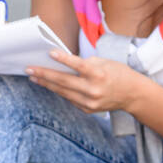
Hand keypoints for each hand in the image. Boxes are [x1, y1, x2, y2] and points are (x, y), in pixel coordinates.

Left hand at [26, 50, 144, 113]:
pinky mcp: (87, 109)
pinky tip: (49, 85)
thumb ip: (86, 63)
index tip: (50, 53)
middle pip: (64, 81)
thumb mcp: (106, 63)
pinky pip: (69, 98)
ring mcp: (89, 102)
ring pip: (63, 92)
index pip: (78, 66)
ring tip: (34, 77)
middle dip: (44, 75)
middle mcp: (93, 90)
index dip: (63, 59)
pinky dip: (60, 90)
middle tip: (29, 69)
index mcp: (99, 74)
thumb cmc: (119, 74)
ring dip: (47, 84)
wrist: (133, 95)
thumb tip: (64, 64)